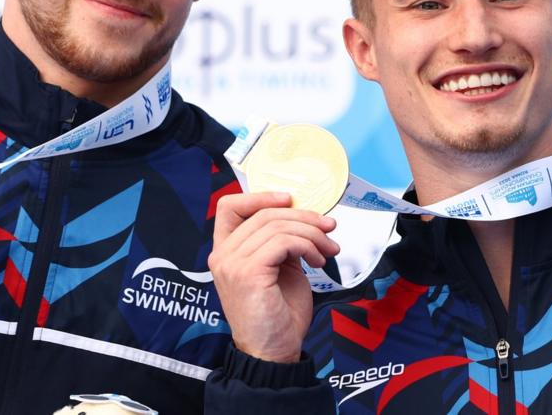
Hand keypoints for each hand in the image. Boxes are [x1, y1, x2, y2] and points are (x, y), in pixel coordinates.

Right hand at [208, 192, 339, 362]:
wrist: (273, 354)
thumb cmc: (278, 317)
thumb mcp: (281, 270)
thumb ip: (282, 243)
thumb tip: (304, 219)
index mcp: (226, 251)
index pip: (230, 206)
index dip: (261, 196)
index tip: (291, 200)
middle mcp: (223, 255)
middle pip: (264, 214)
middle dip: (304, 217)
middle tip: (329, 228)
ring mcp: (232, 263)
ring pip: (277, 225)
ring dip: (311, 234)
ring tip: (327, 250)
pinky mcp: (248, 273)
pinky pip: (283, 242)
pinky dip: (307, 245)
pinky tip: (317, 261)